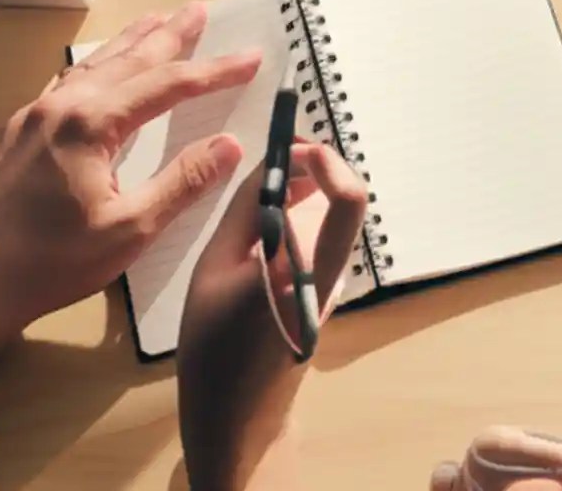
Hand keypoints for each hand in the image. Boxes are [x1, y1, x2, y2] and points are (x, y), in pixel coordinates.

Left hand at [0, 3, 262, 338]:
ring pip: (92, 66)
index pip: (167, 85)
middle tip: (200, 9)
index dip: (215, 70)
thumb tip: (230, 144)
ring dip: (130, 42)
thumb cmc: (55, 262)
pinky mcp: (14, 133)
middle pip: (128, 60)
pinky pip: (64, 85)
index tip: (252, 56)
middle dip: (170, 35)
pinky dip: (95, 67)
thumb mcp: (132, 229)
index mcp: (90, 124)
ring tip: (157, 21)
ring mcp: (30, 117)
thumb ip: (183, 181)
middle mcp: (58, 107)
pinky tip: (100, 70)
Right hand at [177, 141, 366, 490]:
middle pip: (345, 203)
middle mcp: (332, 277)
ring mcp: (332, 286)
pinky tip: (275, 209)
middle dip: (317, 167)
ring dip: (312, 186)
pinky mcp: (323, 291)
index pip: (349, 204)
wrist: (236, 414)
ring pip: (334, 218)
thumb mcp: (213, 269)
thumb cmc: (215, 347)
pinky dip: (304, 212)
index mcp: (308, 273)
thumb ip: (245, 213)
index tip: (296, 146)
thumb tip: (270, 166)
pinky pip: (321, 237)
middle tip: (280, 147)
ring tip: (274, 172)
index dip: (330, 164)